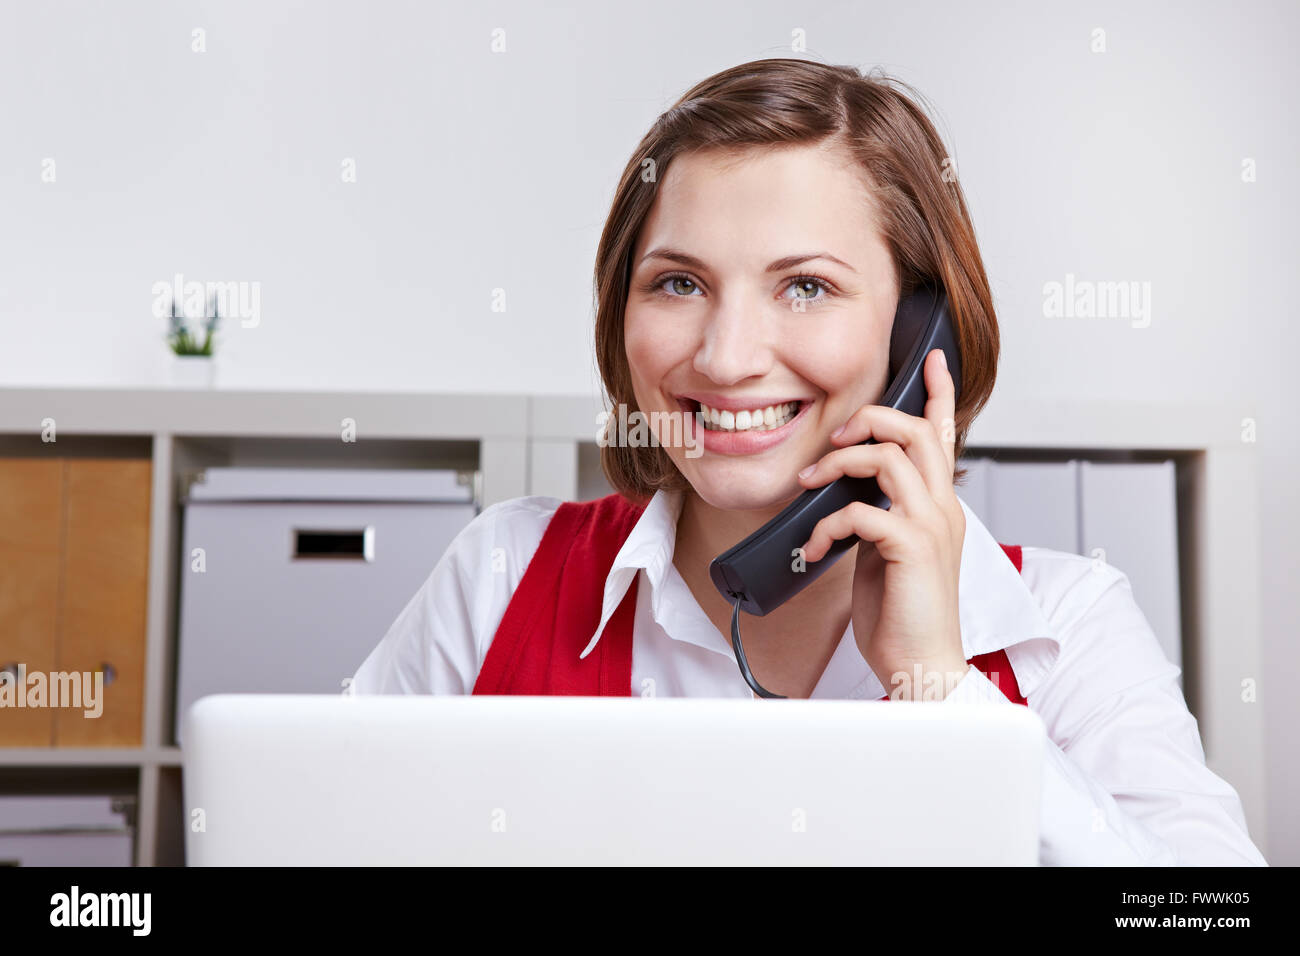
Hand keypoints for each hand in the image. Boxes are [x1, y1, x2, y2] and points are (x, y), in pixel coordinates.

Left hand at [794, 349, 968, 699]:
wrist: (920, 665)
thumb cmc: (902, 614)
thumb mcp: (887, 552)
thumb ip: (879, 515)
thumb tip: (847, 494)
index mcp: (938, 505)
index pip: (944, 436)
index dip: (939, 394)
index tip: (934, 359)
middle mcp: (942, 507)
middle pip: (914, 430)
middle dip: (868, 420)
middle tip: (831, 443)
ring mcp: (930, 525)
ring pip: (889, 457)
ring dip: (838, 466)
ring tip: (810, 486)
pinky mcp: (912, 547)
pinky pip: (860, 511)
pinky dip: (826, 524)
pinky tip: (814, 548)